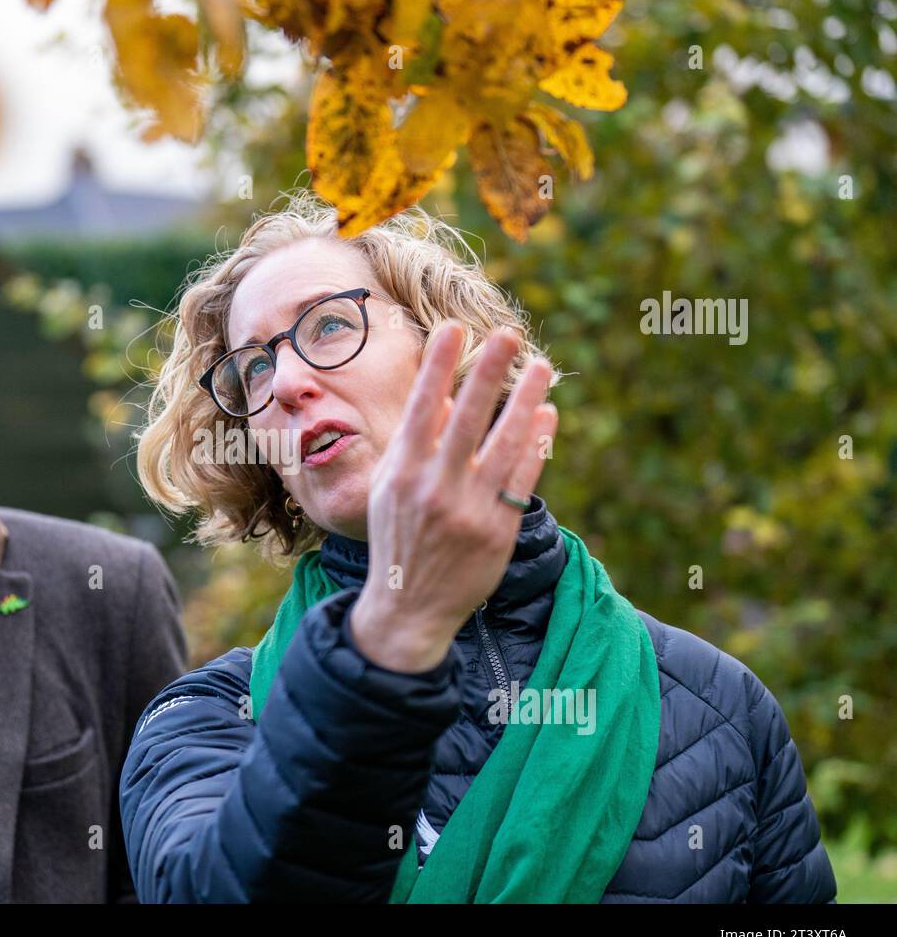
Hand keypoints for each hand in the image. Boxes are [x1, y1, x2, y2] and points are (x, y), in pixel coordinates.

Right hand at [348, 323, 557, 673]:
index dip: (437, 366)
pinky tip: (547, 415)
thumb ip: (417, 445)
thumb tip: (449, 399)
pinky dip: (536, 446)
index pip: (421, 408)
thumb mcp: (389, 490)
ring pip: (502, 445)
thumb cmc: (397, 538)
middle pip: (465, 419)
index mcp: (401, 473)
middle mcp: (433, 488)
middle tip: (507, 334)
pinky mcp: (496, 532)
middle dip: (487, 372)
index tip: (453, 328)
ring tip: (541, 367)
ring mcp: (467, 510)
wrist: (408, 608)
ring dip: (524, 402)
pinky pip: (522, 480)